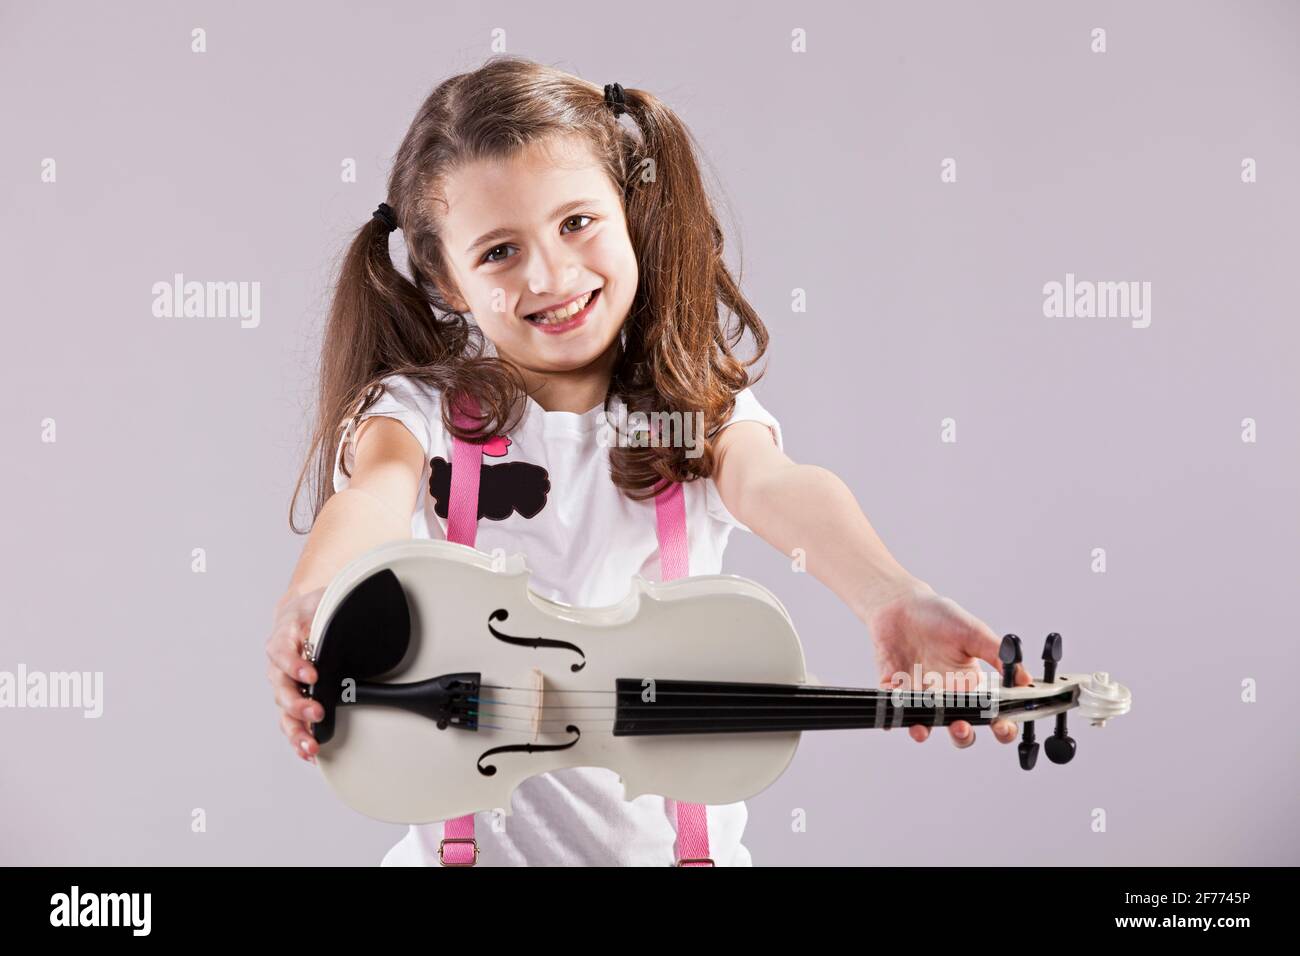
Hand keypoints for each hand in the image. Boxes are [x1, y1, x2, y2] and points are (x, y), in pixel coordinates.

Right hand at [265, 587, 326, 763]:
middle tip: (316, 712)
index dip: (294, 665)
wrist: (300, 616)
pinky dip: (298, 737)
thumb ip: (333, 610)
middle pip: (281, 688)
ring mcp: (283, 684)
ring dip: (296, 729)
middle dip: (298, 704)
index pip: (282, 652)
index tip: (312, 676)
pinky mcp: (291, 698)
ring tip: (309, 745)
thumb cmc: (313, 610)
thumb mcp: (323, 601)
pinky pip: (290, 721)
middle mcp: (279, 664)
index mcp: (284, 637)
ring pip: (283, 711)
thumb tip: (360, 611)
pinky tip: (308, 751)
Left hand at [866, 582, 1028, 747]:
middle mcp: (947, 696)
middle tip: (962, 726)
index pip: (991, 714)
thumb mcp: (973, 632)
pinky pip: (893, 710)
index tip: (1002, 727)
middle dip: (963, 735)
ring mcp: (920, 696)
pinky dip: (893, 716)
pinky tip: (896, 714)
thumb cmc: (939, 616)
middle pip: (960, 728)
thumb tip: (1025, 678)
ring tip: (923, 729)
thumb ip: (997, 654)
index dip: (1001, 727)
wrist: (900, 605)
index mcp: (971, 684)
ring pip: (927, 724)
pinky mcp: (894, 691)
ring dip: (926, 730)